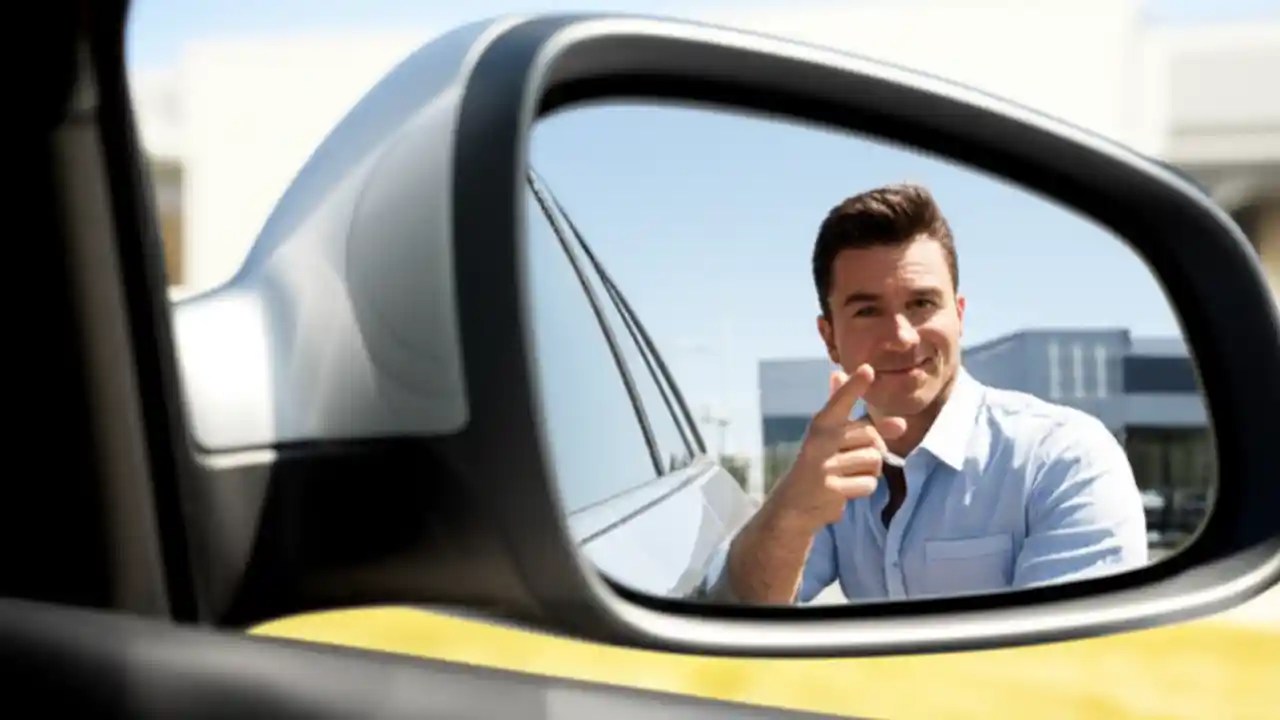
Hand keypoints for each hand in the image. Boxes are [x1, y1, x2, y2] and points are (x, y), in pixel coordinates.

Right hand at [768, 363, 907, 531]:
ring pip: (874, 461)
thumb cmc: (817, 462)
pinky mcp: (831, 489)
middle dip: (873, 449)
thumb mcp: (824, 431)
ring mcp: (825, 465)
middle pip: (872, 437)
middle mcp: (821, 440)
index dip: (855, 386)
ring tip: (848, 474)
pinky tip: (847, 489)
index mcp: (822, 423)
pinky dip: (863, 488)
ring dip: (869, 471)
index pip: (841, 401)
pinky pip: (869, 484)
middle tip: (852, 459)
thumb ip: (840, 405)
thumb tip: (837, 373)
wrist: (794, 503)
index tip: (868, 369)